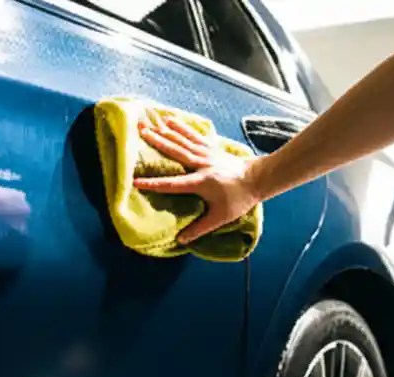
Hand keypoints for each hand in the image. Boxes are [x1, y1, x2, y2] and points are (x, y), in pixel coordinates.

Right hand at [133, 114, 262, 244]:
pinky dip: (182, 127)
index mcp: (201, 182)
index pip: (173, 184)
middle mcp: (202, 164)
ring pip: (182, 141)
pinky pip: (194, 135)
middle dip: (157, 142)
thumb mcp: (220, 218)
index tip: (136, 182)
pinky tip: (170, 120)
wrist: (258, 179)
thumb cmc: (238, 199)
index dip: (154, 184)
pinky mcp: (211, 148)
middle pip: (175, 152)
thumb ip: (200, 228)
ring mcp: (207, 153)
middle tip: (140, 134)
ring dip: (164, 132)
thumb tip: (181, 240)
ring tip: (149, 125)